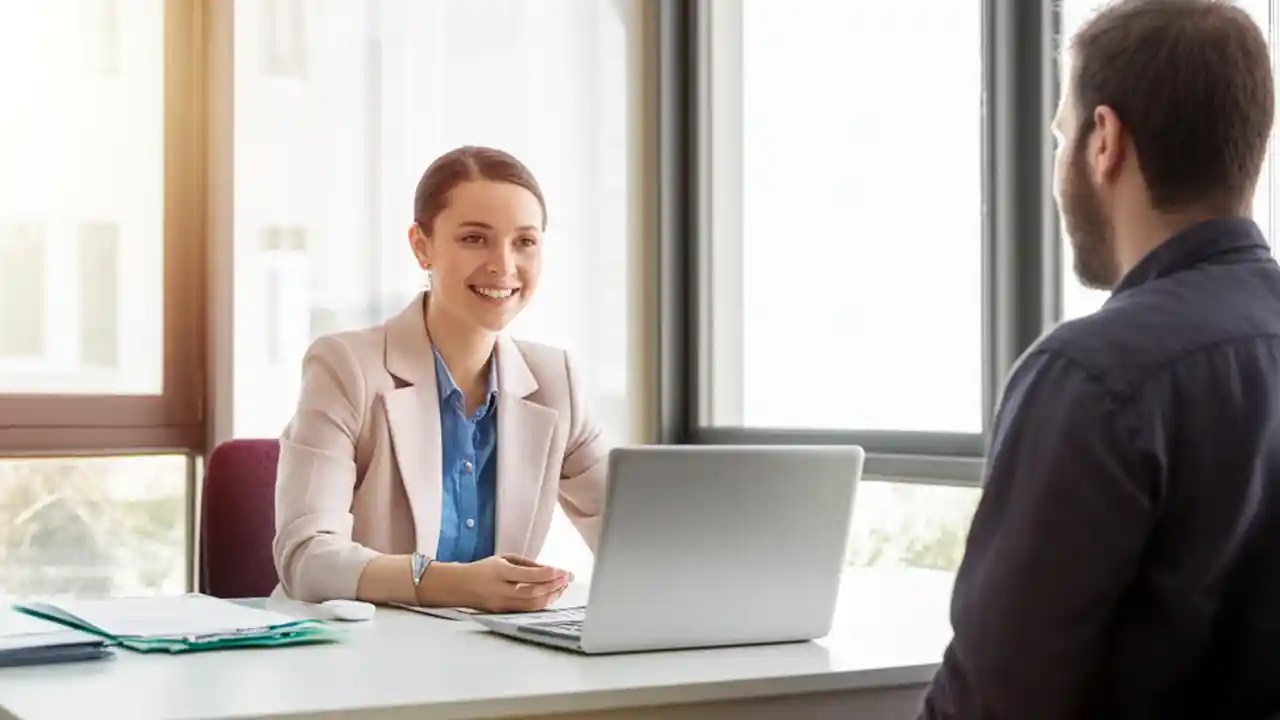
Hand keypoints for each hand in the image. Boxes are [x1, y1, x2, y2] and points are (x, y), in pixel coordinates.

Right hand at [459, 554, 573, 612]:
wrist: (459, 587)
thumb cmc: (483, 569)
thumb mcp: (503, 559)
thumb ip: (526, 563)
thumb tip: (549, 569)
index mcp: (500, 573)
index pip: (529, 576)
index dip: (549, 574)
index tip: (564, 571)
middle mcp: (501, 591)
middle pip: (533, 592)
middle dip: (554, 586)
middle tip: (568, 579)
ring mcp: (502, 605)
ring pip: (532, 605)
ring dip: (551, 596)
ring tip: (562, 588)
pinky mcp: (504, 614)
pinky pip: (527, 610)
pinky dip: (542, 604)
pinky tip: (551, 596)